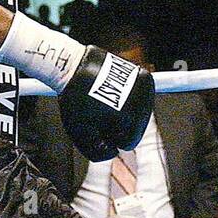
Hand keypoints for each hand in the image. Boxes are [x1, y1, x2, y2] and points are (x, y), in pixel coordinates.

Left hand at [59, 46, 154, 161]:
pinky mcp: (142, 74)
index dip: (110, 138)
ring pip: (138, 112)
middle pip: (136, 127)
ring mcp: (144, 85)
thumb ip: (97, 152)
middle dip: (119, 125)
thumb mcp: (80, 132)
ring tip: (104, 99)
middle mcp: (142, 100)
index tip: (97, 124)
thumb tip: (113, 152)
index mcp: (131, 115)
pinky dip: (128, 98)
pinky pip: (139, 97)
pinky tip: (111, 91)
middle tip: (99, 112)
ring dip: (124, 111)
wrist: (73, 65)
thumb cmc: (76, 98)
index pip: (129, 141)